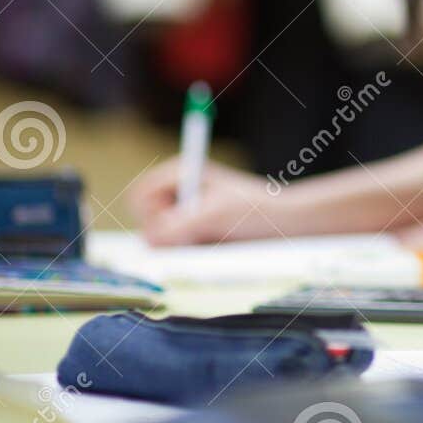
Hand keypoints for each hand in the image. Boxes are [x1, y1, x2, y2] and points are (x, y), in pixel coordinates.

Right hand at [128, 157, 289, 244]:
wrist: (282, 223)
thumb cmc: (254, 210)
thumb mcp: (215, 215)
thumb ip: (178, 225)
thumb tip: (149, 239)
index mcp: (180, 172)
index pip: (140, 195)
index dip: (151, 213)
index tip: (176, 221)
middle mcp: (176, 190)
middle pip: (144, 218)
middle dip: (166, 231)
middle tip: (197, 232)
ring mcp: (180, 213)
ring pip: (157, 237)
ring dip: (178, 243)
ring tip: (209, 237)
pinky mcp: (188, 232)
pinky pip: (171, 249)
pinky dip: (186, 251)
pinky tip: (210, 245)